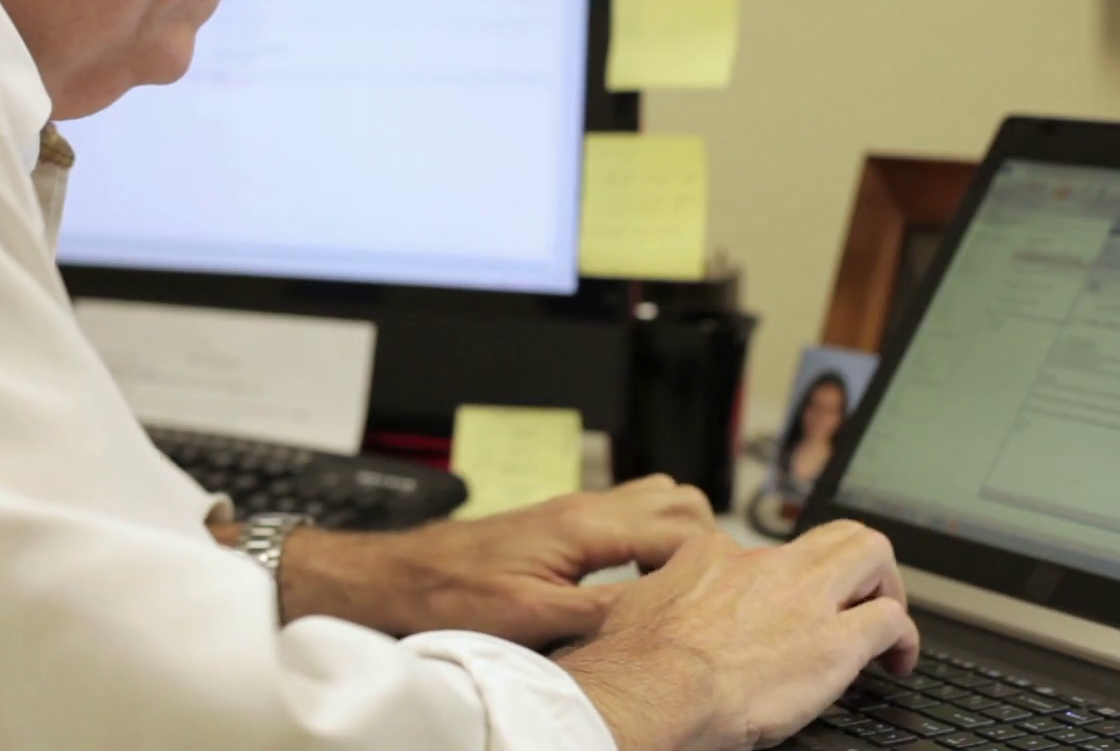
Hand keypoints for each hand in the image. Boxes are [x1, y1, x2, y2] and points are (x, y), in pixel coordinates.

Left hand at [255, 475, 716, 645]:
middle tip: (709, 590)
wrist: (396, 580)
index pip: (682, 524)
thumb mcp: (529, 618)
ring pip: (655, 501)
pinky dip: (650, 540)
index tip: (722, 593)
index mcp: (584, 526)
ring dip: (679, 536)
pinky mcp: (560, 528)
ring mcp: (573, 514)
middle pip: (680, 501)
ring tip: (681, 586)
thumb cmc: (448, 595)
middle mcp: (584, 508)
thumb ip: (598, 613)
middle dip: (707, 541)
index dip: (712, 560)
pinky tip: (641, 581)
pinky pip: (627, 518)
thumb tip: (657, 617)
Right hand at [557, 521, 918, 750]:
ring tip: (886, 626)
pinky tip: (899, 663)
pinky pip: (891, 622)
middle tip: (856, 599)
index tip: (778, 613)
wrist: (652, 689)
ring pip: (871, 554)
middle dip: (853, 561)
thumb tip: (658, 607)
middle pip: (831, 533)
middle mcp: (766, 566)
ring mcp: (805, 598)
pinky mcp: (835, 642)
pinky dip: (904, 639)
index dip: (778, 585)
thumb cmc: (634, 663)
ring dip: (886, 588)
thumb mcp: (635, 606)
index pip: (760, 554)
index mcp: (714, 555)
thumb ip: (660, 598)